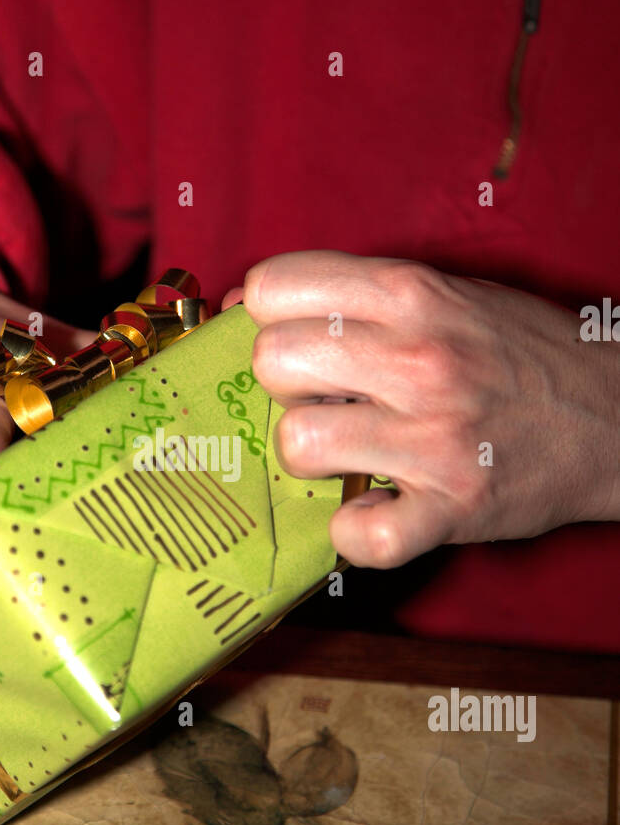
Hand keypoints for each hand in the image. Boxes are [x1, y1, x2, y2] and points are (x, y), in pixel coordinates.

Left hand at [224, 250, 619, 567]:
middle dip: (286, 385)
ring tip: (350, 453)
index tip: (294, 340)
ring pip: (299, 442)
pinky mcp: (452, 509)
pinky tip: (375, 509)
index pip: (273, 288)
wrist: (619, 415)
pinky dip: (356, 533)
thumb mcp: (445, 294)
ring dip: (313, 457)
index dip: (269, 318)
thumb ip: (354, 295)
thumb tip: (243, 305)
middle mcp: (420, 359)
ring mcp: (436, 437)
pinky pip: (361, 536)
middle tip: (326, 398)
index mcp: (412, 295)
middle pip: (273, 362)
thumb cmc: (520, 354)